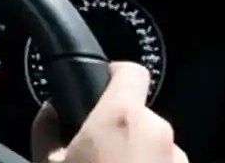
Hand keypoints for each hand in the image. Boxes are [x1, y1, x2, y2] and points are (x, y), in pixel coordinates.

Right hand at [31, 61, 187, 162]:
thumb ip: (47, 130)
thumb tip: (50, 114)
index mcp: (123, 118)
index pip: (131, 70)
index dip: (113, 74)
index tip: (99, 87)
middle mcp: (157, 133)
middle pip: (137, 114)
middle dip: (117, 129)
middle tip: (92, 154)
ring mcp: (177, 159)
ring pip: (152, 144)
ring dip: (134, 153)